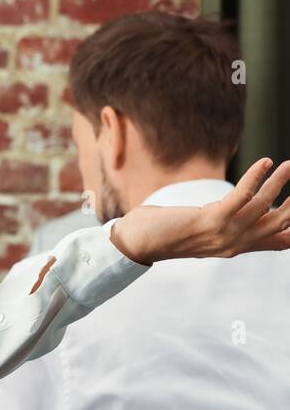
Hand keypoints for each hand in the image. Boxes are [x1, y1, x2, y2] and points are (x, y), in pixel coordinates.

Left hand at [110, 158, 289, 264]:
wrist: (136, 243)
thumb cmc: (165, 232)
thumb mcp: (204, 229)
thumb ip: (225, 220)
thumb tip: (243, 204)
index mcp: (235, 247)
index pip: (279, 241)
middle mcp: (235, 244)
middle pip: (279, 224)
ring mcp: (224, 234)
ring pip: (263, 207)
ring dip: (278, 183)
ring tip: (289, 165)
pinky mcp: (210, 220)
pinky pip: (241, 196)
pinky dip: (256, 177)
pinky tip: (266, 162)